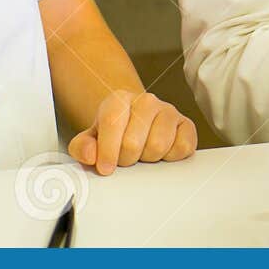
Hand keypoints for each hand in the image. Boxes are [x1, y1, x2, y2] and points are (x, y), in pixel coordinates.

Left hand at [68, 90, 196, 175]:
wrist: (135, 124)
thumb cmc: (113, 133)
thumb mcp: (90, 138)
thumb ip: (82, 147)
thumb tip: (90, 155)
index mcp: (119, 100)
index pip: (112, 123)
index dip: (107, 151)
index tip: (106, 168)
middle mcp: (146, 101)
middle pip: (133, 142)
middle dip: (126, 159)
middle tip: (125, 158)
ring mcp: (169, 111)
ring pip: (158, 145)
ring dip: (148, 159)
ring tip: (142, 154)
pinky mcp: (187, 125)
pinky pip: (183, 147)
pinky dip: (171, 157)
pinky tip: (161, 153)